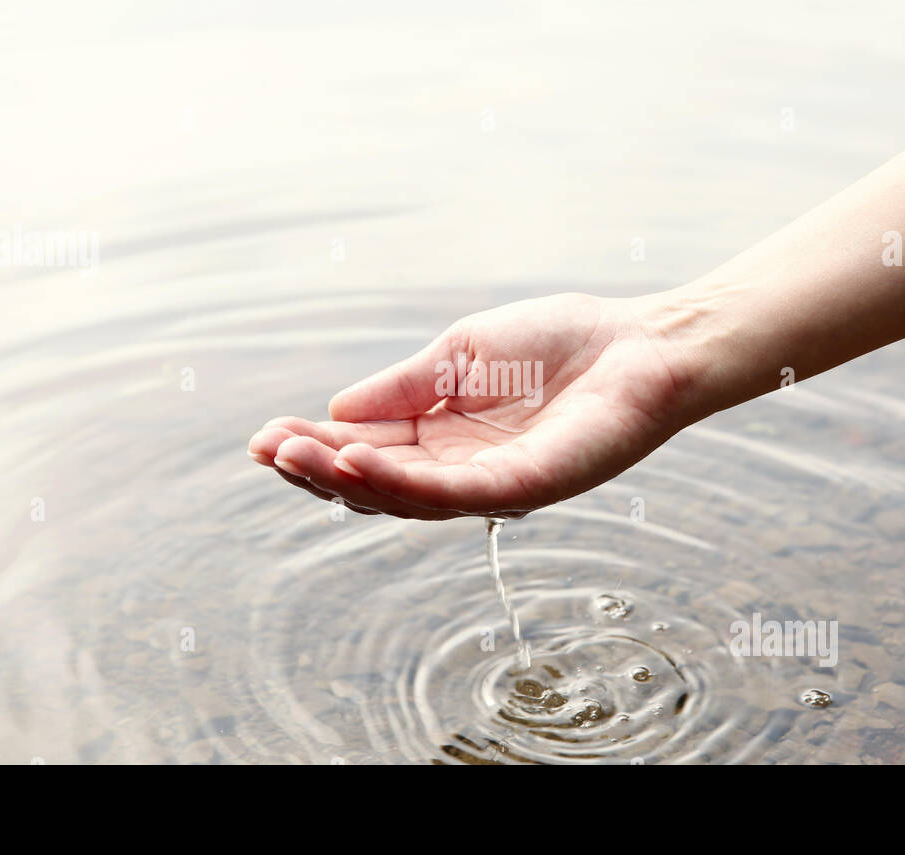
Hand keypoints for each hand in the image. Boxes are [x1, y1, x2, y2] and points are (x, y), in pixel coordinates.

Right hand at [247, 292, 693, 518]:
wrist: (639, 342)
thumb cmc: (562, 342)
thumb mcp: (462, 355)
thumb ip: (404, 385)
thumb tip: (336, 412)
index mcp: (444, 437)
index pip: (369, 450)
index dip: (317, 446)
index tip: (265, 436)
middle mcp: (463, 470)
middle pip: (378, 484)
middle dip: (319, 470)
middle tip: (266, 451)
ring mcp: (495, 484)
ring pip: (408, 497)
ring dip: (347, 480)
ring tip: (296, 459)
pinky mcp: (529, 486)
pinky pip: (457, 493)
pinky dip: (406, 482)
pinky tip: (361, 463)